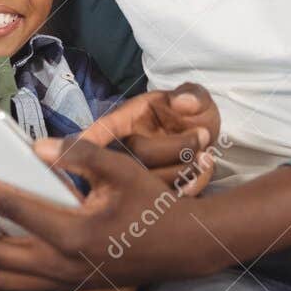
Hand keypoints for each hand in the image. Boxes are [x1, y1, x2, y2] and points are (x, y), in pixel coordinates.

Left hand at [0, 136, 197, 290]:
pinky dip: (0, 260)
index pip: (10, 208)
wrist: (182, 248)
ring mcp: (63, 280)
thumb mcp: (121, 169)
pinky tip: (2, 233)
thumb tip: (39, 148)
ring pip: (0, 276)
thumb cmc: (153, 204)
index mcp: (73, 233)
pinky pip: (19, 282)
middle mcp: (61, 263)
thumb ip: (80, 154)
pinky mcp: (67, 286)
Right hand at [83, 82, 221, 193]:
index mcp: (126, 121)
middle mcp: (127, 149)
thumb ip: (191, 95)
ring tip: (206, 152)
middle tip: (203, 135)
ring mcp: (139, 174)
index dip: (91, 137)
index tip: (84, 141)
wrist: (205, 139)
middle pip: (138, 156)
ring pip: (154, 180)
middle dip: (176, 147)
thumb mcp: (195, 96)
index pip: (102, 129)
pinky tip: (205, 166)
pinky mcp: (156, 195)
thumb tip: (181, 102)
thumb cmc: (191, 113)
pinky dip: (194, 183)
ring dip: (188, 166)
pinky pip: (171, 195)